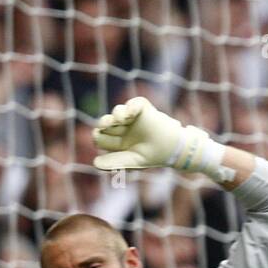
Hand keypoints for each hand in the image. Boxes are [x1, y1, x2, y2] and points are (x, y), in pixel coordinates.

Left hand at [93, 96, 210, 171]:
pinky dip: (131, 107)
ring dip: (116, 114)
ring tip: (121, 119)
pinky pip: (133, 103)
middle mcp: (122, 128)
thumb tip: (95, 163)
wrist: (172, 148)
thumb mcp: (132, 161)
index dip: (99, 138)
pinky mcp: (142, 108)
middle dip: (104, 123)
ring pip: (117, 112)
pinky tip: (131, 114)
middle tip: (105, 125)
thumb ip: (114, 162)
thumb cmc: (153, 157)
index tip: (100, 139)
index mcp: (118, 141)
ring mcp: (132, 117)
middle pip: (104, 123)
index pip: (100, 137)